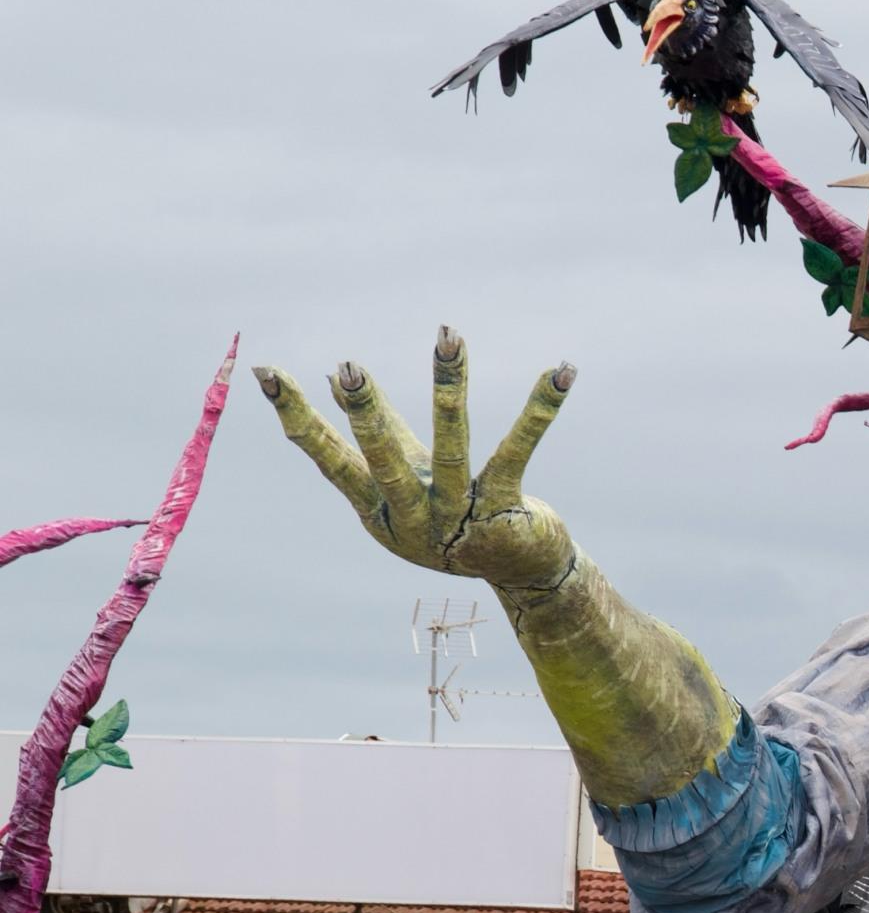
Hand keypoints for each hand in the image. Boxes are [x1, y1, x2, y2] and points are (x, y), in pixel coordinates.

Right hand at [259, 333, 579, 599]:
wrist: (519, 574)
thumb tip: (332, 378)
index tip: (267, 371)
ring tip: (448, 338)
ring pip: (451, 447)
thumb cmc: (452, 516)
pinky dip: (537, 411)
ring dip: (448, 389)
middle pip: (382, 458)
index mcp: (377, 506)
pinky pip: (517, 452)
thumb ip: (377, 429)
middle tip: (348, 368)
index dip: (298, 415)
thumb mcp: (407, 477)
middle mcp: (411, 516)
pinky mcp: (503, 511)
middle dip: (365, 413)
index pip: (327, 455)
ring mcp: (457, 516)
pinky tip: (557, 373)